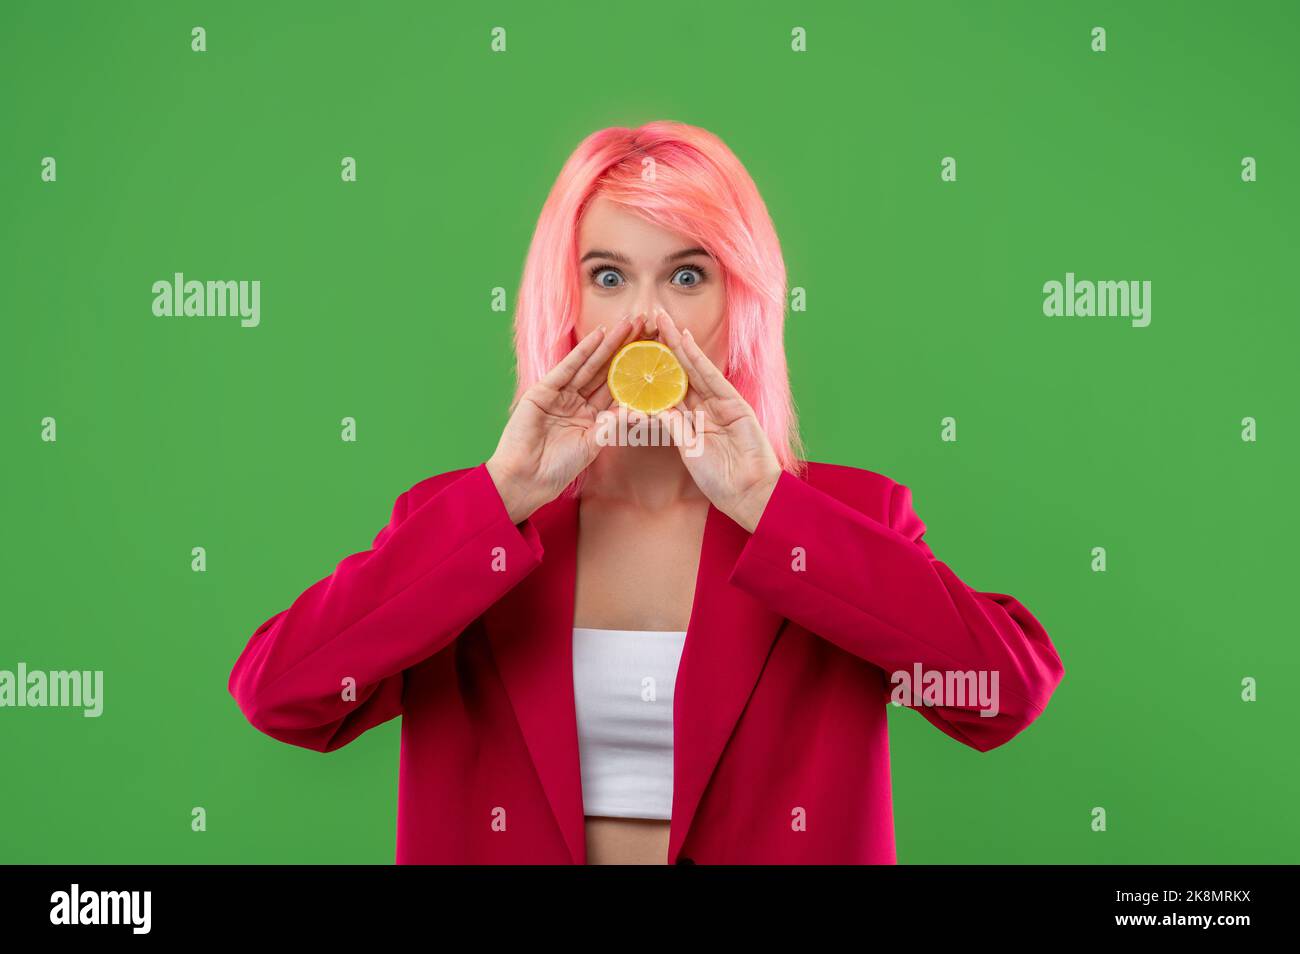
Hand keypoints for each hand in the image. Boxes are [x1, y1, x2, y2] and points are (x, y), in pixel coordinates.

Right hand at [486, 314, 645, 522]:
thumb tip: (644, 411)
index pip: (617, 387)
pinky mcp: (543, 390)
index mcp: (592, 416)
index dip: (635, 369)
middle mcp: (577, 402)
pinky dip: (582, 351)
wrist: (527, 478)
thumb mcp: (594, 444)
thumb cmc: (559, 467)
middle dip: (625, 348)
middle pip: (606, 370)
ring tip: (628, 323)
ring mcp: (560, 394)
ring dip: (608, 343)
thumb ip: (615, 424)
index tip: (654, 350)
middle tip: (644, 324)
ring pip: (589, 365)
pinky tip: (598, 335)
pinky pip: (567, 368)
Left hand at [649, 309, 781, 532]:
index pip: (668, 387)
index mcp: (693, 418)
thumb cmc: (720, 479)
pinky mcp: (735, 403)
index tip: (636, 347)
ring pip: (693, 368)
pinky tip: (683, 340)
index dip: (654, 366)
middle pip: (680, 370)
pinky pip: (710, 378)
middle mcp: (706, 406)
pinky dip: (697, 359)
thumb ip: (674, 426)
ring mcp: (721, 402)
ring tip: (660, 320)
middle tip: (648, 318)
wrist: (749, 493)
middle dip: (664, 345)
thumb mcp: (689, 450)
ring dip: (677, 343)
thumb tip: (651, 407)